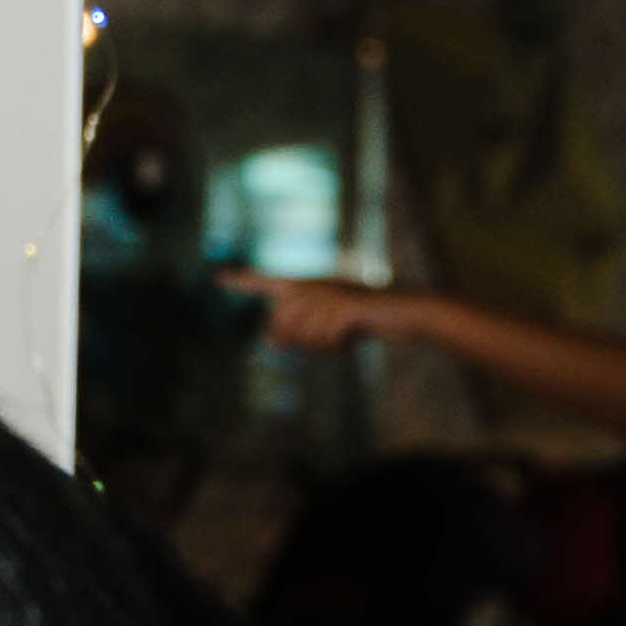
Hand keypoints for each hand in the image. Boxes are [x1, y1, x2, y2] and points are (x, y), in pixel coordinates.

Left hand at [225, 269, 429, 356]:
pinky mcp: (347, 305)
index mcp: (309, 285)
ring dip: (320, 347)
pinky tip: (351, 341)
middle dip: (298, 342)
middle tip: (326, 345)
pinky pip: (326, 336)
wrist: (407, 312)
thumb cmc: (368, 321)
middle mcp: (315, 284)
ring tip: (342, 341)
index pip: (269, 283)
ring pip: (304, 334)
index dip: (243, 281)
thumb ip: (299, 332)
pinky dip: (336, 347)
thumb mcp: (329, 329)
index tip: (217, 278)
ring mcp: (330, 293)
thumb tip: (268, 340)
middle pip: (283, 323)